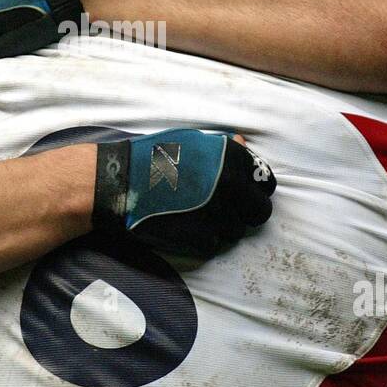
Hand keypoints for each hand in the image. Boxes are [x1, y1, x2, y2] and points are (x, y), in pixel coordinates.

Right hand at [92, 129, 276, 257]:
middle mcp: (231, 184)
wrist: (119, 181)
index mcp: (231, 157)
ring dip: (222, 228)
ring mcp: (218, 213)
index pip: (267, 183)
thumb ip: (223, 148)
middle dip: (246, 214)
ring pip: (237, 231)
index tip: (242, 195)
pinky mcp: (200, 237)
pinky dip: (202, 240)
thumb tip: (245, 145)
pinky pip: (215, 245)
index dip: (255, 190)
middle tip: (226, 211)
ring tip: (197, 216)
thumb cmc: (152, 156)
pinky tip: (185, 227)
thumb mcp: (191, 141)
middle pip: (260, 212)